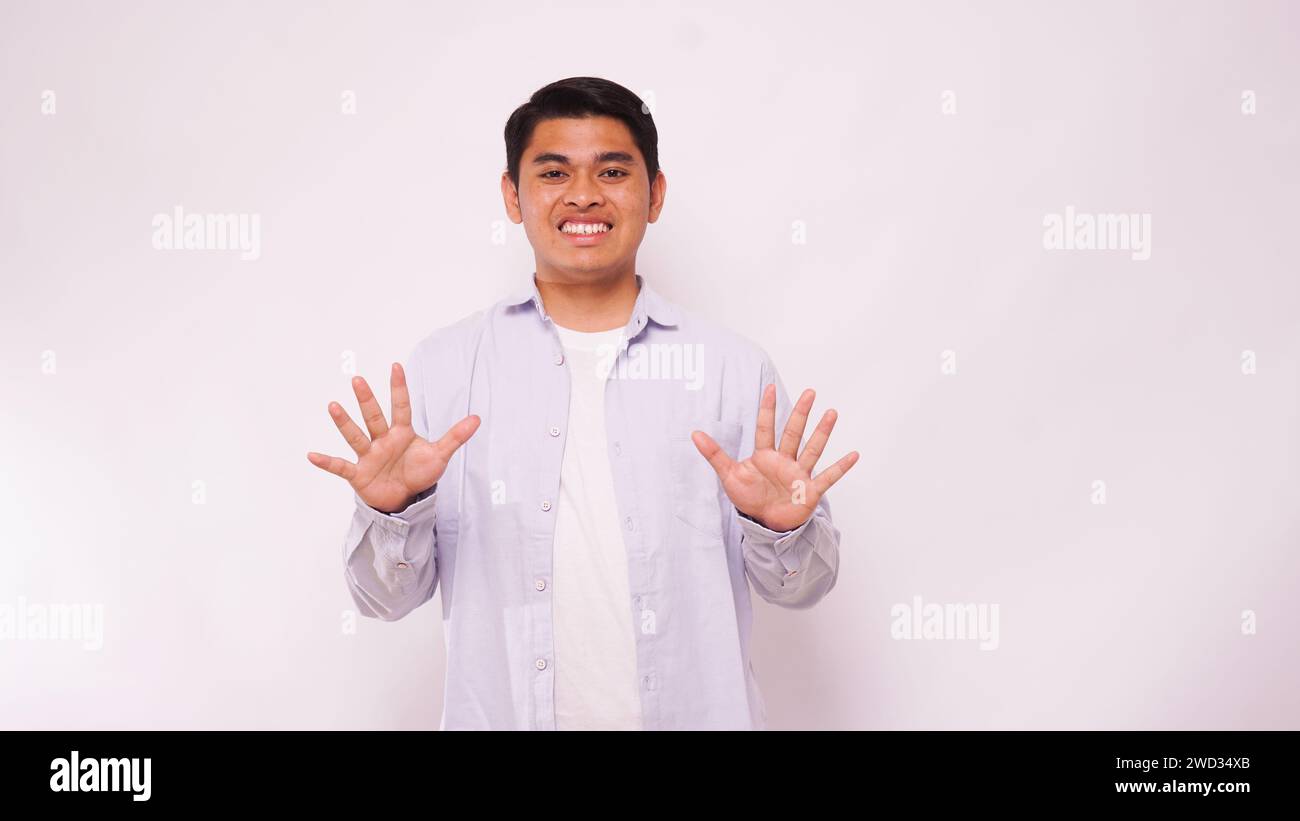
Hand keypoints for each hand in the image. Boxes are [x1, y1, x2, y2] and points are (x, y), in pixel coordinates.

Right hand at [307, 362, 479, 513]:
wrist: (404, 498)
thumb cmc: (419, 472)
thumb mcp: (440, 455)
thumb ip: (455, 437)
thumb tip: (477, 419)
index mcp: (401, 432)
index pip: (401, 406)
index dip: (399, 387)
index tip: (396, 365)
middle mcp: (382, 439)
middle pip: (374, 416)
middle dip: (367, 400)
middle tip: (358, 380)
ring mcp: (369, 455)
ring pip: (356, 436)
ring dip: (344, 422)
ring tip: (333, 406)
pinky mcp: (359, 474)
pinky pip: (340, 466)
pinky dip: (327, 462)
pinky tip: (312, 455)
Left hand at [691, 384, 858, 532]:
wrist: (764, 523)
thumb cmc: (749, 498)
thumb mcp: (729, 476)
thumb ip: (715, 454)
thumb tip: (694, 433)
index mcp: (765, 455)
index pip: (766, 427)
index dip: (767, 408)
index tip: (769, 387)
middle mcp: (784, 460)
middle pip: (793, 433)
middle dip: (800, 413)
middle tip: (810, 392)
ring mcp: (799, 474)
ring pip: (812, 449)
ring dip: (822, 432)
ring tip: (831, 413)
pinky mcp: (810, 491)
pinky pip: (828, 477)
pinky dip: (841, 468)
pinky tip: (854, 455)